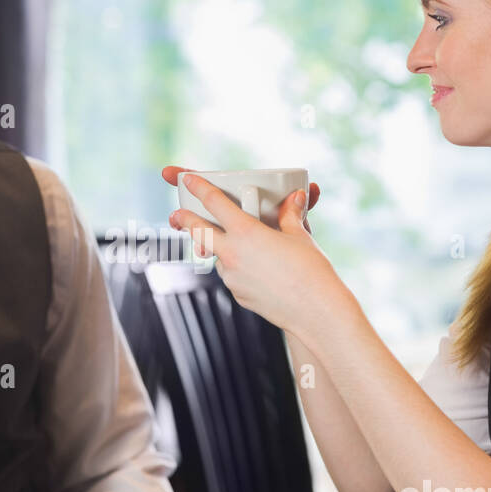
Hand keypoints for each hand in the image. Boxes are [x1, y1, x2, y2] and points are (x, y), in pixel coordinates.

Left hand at [164, 169, 341, 333]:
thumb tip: (295, 198)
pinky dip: (237, 268)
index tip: (188, 181)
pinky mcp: (237, 295)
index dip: (199, 188)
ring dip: (220, 249)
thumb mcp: (299, 236)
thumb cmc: (310, 271)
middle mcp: (232, 254)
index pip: (214, 203)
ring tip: (239, 246)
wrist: (314, 311)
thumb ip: (290, 215)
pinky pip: (232, 276)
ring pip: (218, 256)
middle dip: (185, 221)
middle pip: (199, 232)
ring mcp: (232, 277)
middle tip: (176, 216)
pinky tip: (257, 270)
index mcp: (246, 232)